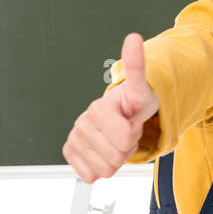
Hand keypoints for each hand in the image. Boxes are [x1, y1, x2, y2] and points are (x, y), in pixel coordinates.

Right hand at [61, 33, 160, 182]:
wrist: (122, 114)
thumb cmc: (133, 104)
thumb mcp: (143, 88)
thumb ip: (138, 66)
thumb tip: (134, 37)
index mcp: (99, 108)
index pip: (126, 138)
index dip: (136, 134)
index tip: (134, 121)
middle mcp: (82, 122)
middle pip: (116, 157)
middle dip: (128, 147)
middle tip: (127, 132)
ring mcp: (75, 138)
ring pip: (105, 169)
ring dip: (116, 158)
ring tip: (117, 140)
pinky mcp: (70, 153)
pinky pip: (91, 175)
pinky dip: (102, 168)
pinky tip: (104, 150)